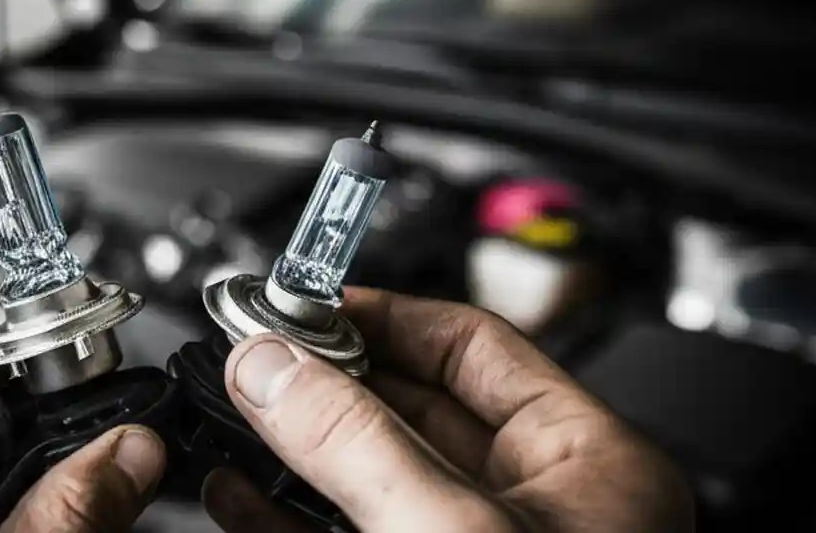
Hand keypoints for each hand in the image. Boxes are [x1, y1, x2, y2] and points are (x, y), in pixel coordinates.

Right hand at [202, 287, 692, 531]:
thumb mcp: (445, 531)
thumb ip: (352, 441)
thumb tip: (273, 364)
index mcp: (586, 471)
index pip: (474, 349)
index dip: (382, 315)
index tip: (305, 305)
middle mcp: (531, 513)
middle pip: (408, 409)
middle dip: (322, 379)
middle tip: (253, 353)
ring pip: (365, 479)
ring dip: (291, 445)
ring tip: (229, 410)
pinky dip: (281, 517)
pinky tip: (234, 492)